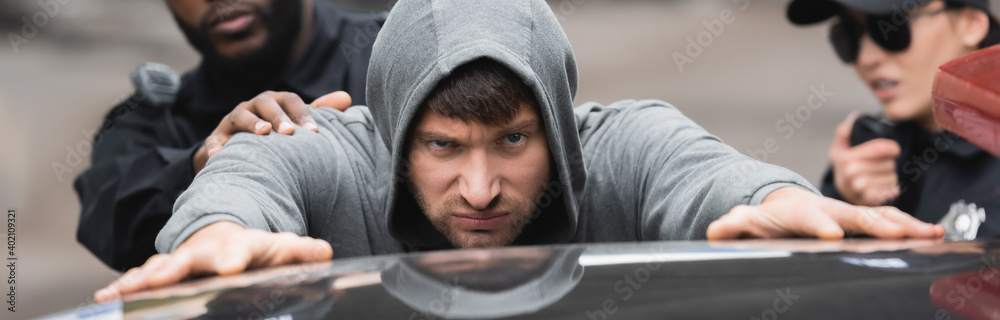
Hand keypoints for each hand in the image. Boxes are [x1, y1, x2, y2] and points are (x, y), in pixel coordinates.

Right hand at [93, 221, 332, 302]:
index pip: (235, 252)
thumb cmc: (254, 250)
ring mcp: (177, 264)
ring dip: (136, 282)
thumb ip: (301, 252)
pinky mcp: (162, 276)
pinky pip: (139, 282)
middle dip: (168, 271)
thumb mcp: (281, 249)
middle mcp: (200, 254)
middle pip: (183, 262)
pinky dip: (123, 288)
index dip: (232, 258)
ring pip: (154, 272)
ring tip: (114, 294)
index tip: (229, 267)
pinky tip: (103, 300)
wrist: (225, 238)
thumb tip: (325, 251)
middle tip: (155, 279)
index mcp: (233, 248)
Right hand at [193, 91, 352, 172]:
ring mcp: (232, 121)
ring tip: (263, 133)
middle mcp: (254, 107)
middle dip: (278, 116)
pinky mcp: (216, 138)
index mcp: (275, 103)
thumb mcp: (294, 123)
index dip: (303, 113)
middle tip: (290, 133)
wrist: (234, 152)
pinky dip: (217, 147)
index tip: (315, 133)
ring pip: (240, 116)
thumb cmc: (273, 136)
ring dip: (252, 123)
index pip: (291, 101)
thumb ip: (319, 112)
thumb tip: (347, 98)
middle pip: (266, 103)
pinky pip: (214, 141)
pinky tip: (222, 157)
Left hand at [706, 187, 944, 239]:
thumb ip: (735, 225)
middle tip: (897, 234)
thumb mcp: (750, 222)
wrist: (786, 205)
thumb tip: (716, 228)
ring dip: (904, 224)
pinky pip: (891, 220)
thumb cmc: (769, 219)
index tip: (831, 234)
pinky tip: (935, 234)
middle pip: (854, 215)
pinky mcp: (865, 220)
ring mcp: (850, 212)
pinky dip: (912, 226)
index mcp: (801, 210)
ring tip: (928, 233)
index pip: (810, 216)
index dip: (820, 225)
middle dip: (876, 223)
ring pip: (879, 215)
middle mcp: (830, 207)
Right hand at [829, 112, 901, 205]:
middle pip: (889, 163)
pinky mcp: (870, 200)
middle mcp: (851, 173)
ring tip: (881, 176)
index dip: (891, 147)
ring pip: (892, 176)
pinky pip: (893, 189)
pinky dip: (891, 187)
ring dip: (891, 175)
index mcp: (846, 158)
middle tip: (882, 165)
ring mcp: (860, 188)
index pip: (881, 148)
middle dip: (889, 163)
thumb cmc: (844, 167)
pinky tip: (882, 186)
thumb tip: (855, 115)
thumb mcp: (839, 149)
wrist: (841, 195)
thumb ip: (844, 131)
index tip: (893, 149)